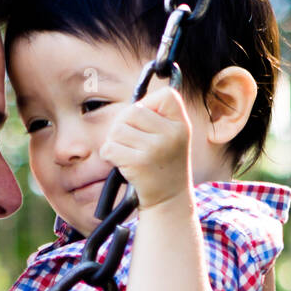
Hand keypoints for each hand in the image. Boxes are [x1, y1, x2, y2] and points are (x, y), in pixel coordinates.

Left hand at [99, 85, 191, 208]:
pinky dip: (110, 155)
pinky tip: (123, 165)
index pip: (163, 95)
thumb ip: (155, 115)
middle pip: (132, 112)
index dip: (148, 106)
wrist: (169, 200)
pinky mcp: (139, 163)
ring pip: (117, 130)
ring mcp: (155, 148)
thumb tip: (138, 90)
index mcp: (181, 124)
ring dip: (115, 142)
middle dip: (123, 126)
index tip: (148, 124)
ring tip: (128, 154)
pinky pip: (109, 148)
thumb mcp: (170, 136)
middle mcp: (171, 134)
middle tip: (130, 142)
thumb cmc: (163, 164)